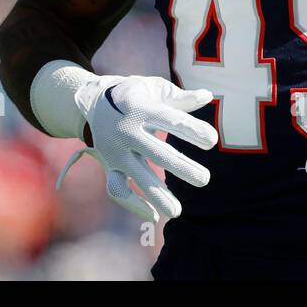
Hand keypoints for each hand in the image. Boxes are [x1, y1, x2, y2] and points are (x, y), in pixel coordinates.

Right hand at [60, 74, 218, 222]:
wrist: (94, 102)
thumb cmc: (136, 95)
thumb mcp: (156, 89)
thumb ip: (181, 98)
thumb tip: (207, 96)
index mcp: (140, 107)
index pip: (169, 120)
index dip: (190, 129)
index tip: (212, 140)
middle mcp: (126, 131)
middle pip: (156, 152)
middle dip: (180, 167)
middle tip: (204, 179)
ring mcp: (116, 151)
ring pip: (136, 176)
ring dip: (157, 195)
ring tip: (177, 212)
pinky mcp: (110, 166)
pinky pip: (117, 189)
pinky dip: (132, 204)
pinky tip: (153, 216)